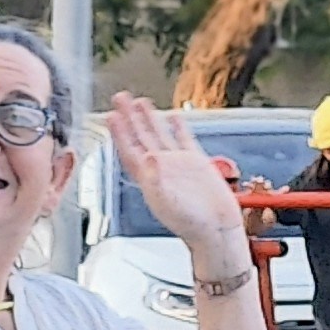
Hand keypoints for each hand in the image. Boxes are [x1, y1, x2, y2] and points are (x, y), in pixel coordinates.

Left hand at [111, 96, 248, 274]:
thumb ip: (157, 181)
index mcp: (149, 179)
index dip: (119, 134)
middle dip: (129, 118)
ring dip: (149, 118)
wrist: (217, 231)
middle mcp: (161, 170)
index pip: (129, 151)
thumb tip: (149, 157)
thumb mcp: (170, 204)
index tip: (112, 115)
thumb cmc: (192, 226)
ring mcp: (178, 166)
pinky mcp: (196, 164)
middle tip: (120, 98)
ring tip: (141, 101)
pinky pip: (184, 141)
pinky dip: (178, 127)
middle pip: (140, 138)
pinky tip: (175, 117)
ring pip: (159, 136)